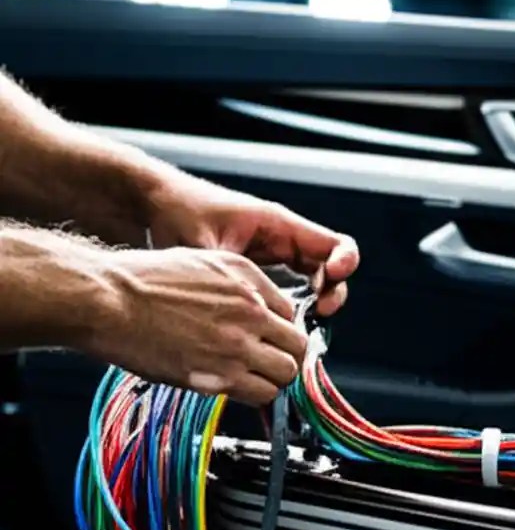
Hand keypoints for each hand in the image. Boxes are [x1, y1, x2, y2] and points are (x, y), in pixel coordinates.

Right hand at [87, 247, 307, 404]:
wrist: (110, 301)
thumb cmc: (144, 281)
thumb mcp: (204, 262)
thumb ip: (239, 286)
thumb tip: (259, 309)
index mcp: (249, 282)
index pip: (291, 315)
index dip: (281, 331)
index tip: (271, 341)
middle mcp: (252, 312)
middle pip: (297, 346)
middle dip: (287, 356)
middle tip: (270, 363)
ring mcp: (238, 346)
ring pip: (285, 374)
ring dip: (274, 379)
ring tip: (255, 378)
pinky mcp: (219, 376)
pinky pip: (260, 395)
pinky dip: (257, 396)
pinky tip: (239, 389)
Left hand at [147, 175, 358, 315]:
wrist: (156, 204)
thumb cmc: (181, 211)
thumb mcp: (206, 244)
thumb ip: (227, 275)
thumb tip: (245, 310)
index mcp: (279, 225)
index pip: (333, 243)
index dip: (343, 263)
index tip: (332, 281)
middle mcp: (283, 241)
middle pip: (329, 269)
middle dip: (331, 293)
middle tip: (319, 313)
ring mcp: (272, 256)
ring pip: (312, 283)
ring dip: (313, 305)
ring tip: (296, 325)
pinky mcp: (258, 272)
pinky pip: (289, 290)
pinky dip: (289, 308)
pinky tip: (274, 324)